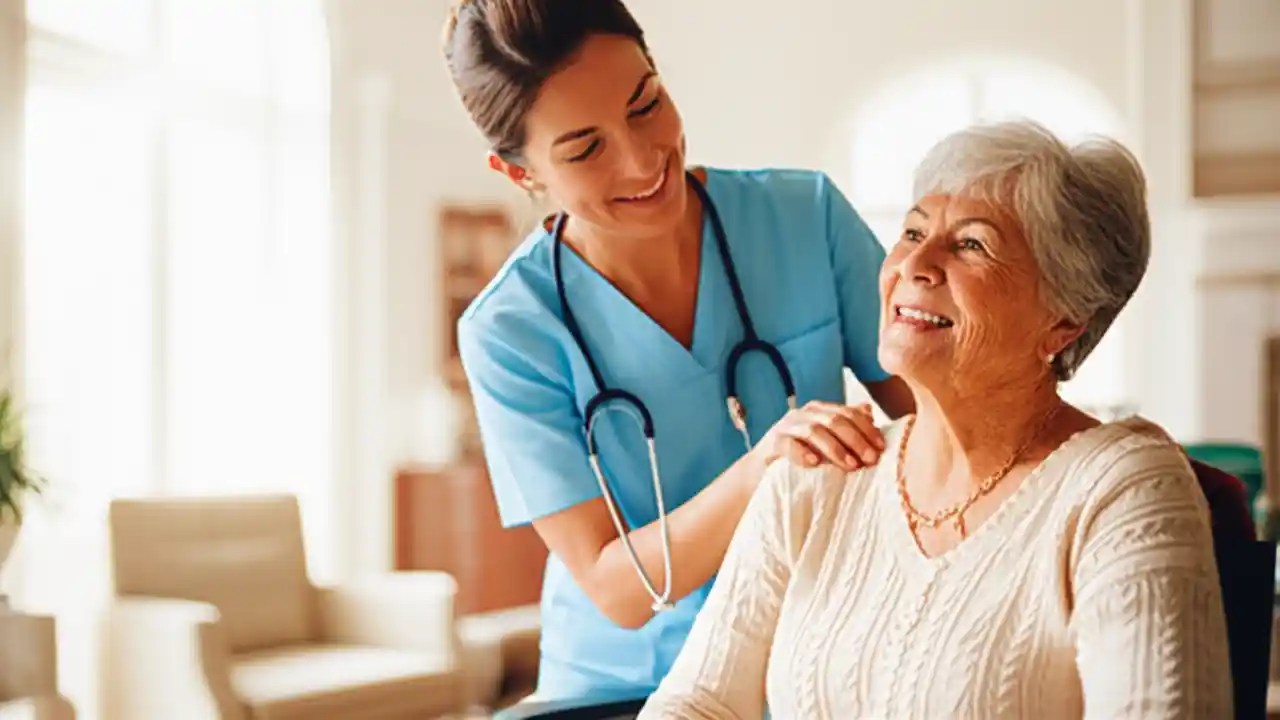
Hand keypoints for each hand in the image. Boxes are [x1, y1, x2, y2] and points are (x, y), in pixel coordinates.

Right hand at [753, 401, 885, 471]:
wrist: (761, 473)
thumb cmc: (799, 456)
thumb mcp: (826, 441)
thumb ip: (845, 426)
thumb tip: (869, 410)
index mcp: (818, 410)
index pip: (848, 413)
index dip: (867, 429)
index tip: (881, 448)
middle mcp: (803, 414)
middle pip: (834, 420)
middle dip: (856, 440)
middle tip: (870, 460)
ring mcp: (786, 427)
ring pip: (814, 431)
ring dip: (835, 449)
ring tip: (850, 466)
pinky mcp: (772, 443)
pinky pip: (788, 445)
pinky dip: (802, 453)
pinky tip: (815, 464)